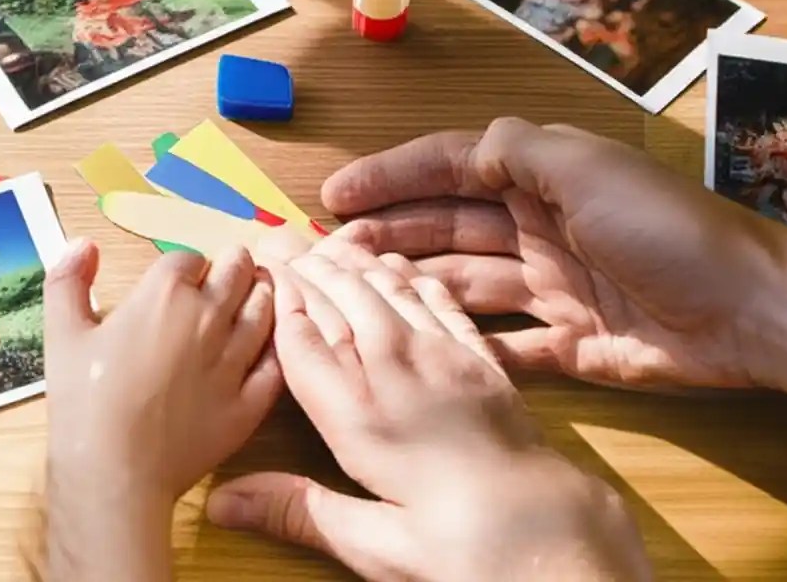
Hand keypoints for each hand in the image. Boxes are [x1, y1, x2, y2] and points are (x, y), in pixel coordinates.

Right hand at [42, 240, 282, 580]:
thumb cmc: (83, 402)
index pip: (189, 257)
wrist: (113, 472)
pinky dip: (277, 347)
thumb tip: (83, 244)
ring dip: (263, 295)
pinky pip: (277, 362)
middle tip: (234, 270)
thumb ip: (68, 281)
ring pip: (266, 309)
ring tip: (259, 293)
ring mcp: (236, 358)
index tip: (183, 277)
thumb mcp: (62, 333)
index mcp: (164, 292)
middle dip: (235, 266)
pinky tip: (270, 346)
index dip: (187, 265)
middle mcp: (209, 315)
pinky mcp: (252, 400)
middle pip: (238, 270)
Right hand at [207, 239, 649, 580]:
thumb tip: (224, 502)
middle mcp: (398, 371)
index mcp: (360, 415)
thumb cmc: (470, 552)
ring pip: (386, 288)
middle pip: (341, 297)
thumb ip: (299, 511)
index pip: (303, 336)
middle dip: (307, 263)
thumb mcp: (378, 546)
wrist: (562, 541)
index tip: (256, 265)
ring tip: (325, 238)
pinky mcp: (482, 360)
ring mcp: (444, 358)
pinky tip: (395, 265)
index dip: (277, 295)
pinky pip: (437, 299)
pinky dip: (409, 275)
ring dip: (354, 260)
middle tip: (278, 236)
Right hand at [319, 117, 786, 389]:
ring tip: (355, 301)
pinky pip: (503, 344)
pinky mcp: (568, 342)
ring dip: (413, 286)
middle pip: (446, 226)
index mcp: (541, 177)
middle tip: (328, 254)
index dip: (390, 177)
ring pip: (463, 283)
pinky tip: (416, 351)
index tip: (334, 195)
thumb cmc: (662, 227)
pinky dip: (464, 346)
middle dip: (388, 234)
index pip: (448, 168)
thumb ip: (514, 150)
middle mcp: (539, 227)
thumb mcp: (584, 168)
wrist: (748, 310)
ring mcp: (552, 286)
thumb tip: (459, 152)